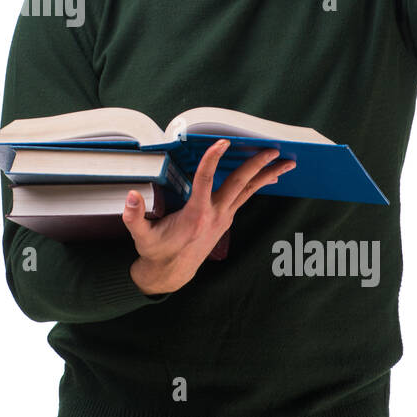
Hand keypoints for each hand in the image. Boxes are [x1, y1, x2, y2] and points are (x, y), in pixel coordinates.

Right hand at [124, 139, 295, 294]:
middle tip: (273, 150)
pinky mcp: (225, 220)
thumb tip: (129, 196)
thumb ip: (134, 216)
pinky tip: (267, 178)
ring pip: (248, 191)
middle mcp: (214, 215)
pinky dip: (257, 185)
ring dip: (267, 176)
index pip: (205, 180)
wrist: (171, 272)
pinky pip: (244, 197)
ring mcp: (223, 218)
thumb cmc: (156, 250)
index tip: (222, 143)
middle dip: (257, 166)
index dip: (212, 160)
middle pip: (239, 184)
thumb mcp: (141, 235)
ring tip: (286, 163)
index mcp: (195, 214)